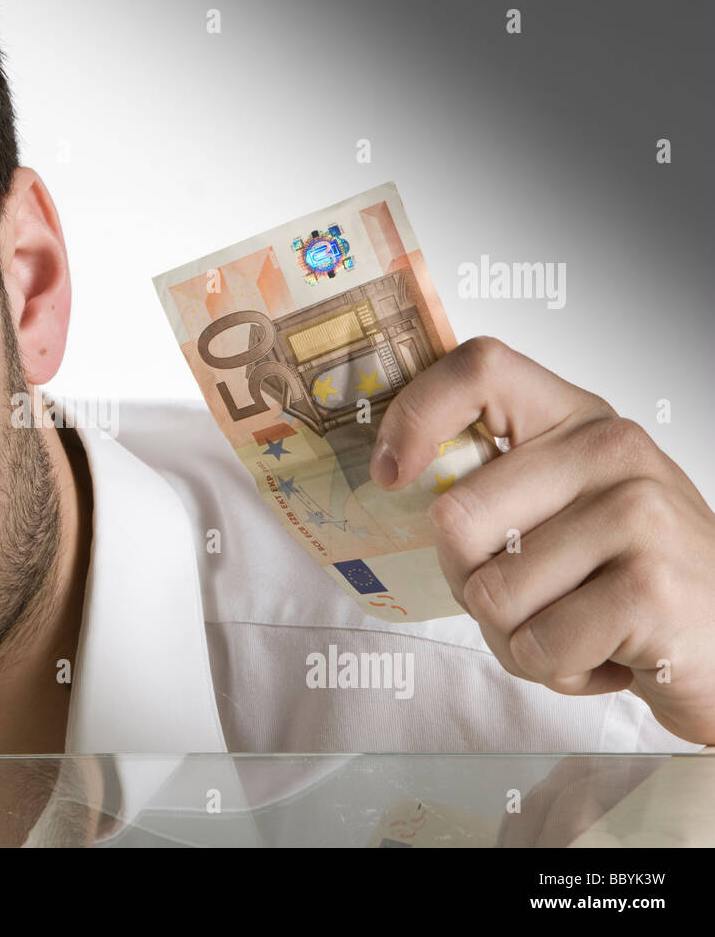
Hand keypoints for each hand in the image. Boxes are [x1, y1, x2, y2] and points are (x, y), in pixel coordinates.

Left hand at [372, 336, 714, 744]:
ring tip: (574, 628)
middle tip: (529, 598)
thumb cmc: (632, 578)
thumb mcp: (567, 508)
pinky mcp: (649, 589)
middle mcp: (612, 451)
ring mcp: (637, 515)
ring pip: (490, 595)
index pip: (480, 368)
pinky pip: (536, 647)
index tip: (391, 474)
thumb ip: (496, 487)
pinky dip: (556, 672)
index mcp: (578, 419)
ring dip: (515, 639)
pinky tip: (604, 657)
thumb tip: (394, 480)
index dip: (415, 415)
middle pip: (457, 516)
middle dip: (469, 582)